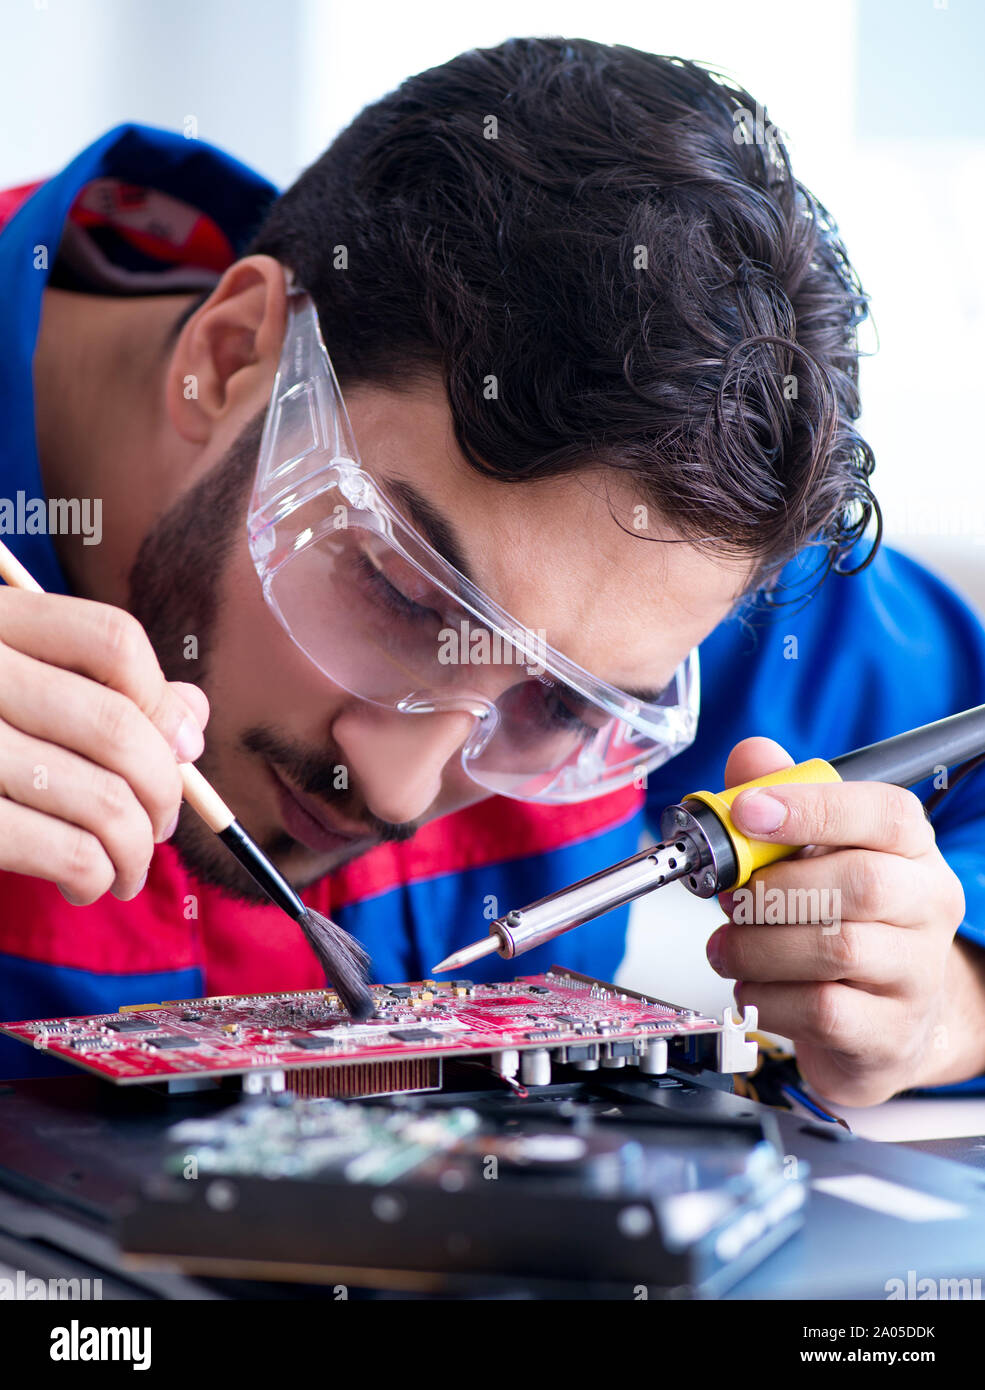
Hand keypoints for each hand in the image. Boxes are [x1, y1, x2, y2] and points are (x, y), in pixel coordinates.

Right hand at [0, 590, 208, 903]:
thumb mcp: (6, 684)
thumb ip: (94, 687)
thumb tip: (190, 722)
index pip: (111, 640)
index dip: (160, 699)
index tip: (173, 747)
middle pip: (117, 727)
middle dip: (163, 792)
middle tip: (158, 827)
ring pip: (99, 797)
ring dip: (134, 849)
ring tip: (126, 869)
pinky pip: (59, 848)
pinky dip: (93, 874)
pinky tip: (84, 883)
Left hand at [705, 737, 982, 1106]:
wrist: (882, 1020)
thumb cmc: (839, 923)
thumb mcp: (812, 855)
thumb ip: (780, 801)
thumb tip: (752, 756)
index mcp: (910, 849)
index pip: (884, 815)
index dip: (813, 809)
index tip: (748, 812)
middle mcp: (927, 906)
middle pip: (863, 884)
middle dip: (775, 889)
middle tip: (730, 899)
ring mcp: (917, 973)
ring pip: (838, 948)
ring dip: (759, 946)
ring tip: (729, 947)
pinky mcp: (890, 1032)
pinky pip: (824, 1010)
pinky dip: (769, 996)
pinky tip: (752, 987)